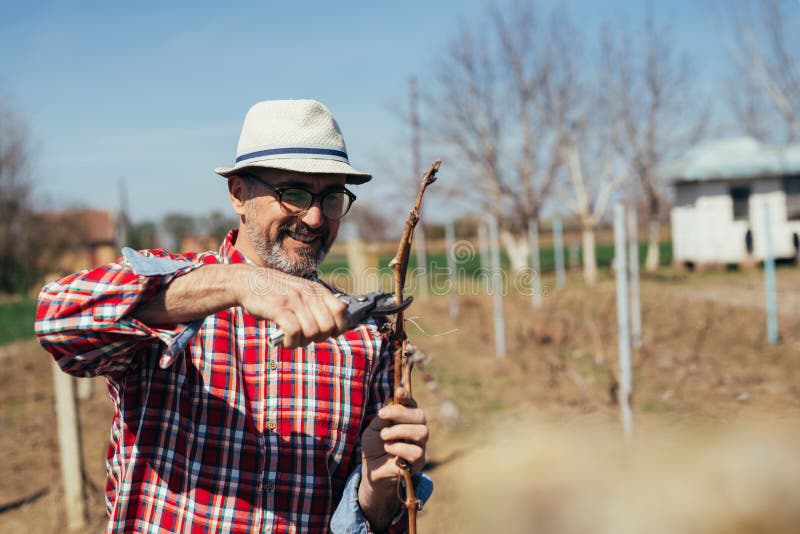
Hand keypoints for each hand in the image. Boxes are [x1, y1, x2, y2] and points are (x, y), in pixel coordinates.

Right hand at [237, 266, 348, 347]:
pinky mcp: (279, 308)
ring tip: (293, 340)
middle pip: (328, 326)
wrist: (248, 282)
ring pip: (312, 331)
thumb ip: (317, 305)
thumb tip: (334, 328)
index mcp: (316, 290)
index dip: (340, 326)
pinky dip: (291, 342)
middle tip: (306, 338)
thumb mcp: (301, 292)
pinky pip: (294, 332)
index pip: (341, 310)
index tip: (330, 334)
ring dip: (303, 342)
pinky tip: (285, 341)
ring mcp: (293, 300)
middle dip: (319, 338)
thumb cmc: (275, 292)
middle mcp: (308, 294)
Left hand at [357, 387, 427, 527]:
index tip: (398, 392)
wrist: (371, 468)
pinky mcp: (419, 460)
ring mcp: (420, 444)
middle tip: (381, 415)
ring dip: (399, 431)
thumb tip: (392, 399)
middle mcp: (416, 428)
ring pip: (421, 432)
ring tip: (384, 436)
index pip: (412, 402)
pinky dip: (399, 448)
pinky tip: (389, 449)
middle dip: (400, 413)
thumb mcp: (374, 427)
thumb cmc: (374, 445)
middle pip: (420, 415)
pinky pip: (416, 452)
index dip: (407, 395)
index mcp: (406, 416)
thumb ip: (384, 416)